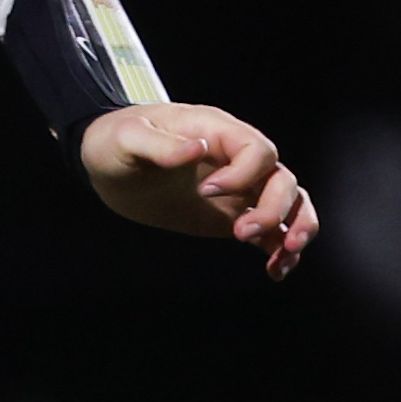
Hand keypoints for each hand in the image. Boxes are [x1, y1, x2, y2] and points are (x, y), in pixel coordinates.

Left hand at [78, 103, 317, 279]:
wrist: (106, 165)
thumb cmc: (115, 141)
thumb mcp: (127, 138)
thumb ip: (160, 144)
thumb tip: (197, 148)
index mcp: (217, 131)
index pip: (257, 150)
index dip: (243, 173)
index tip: (206, 192)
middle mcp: (235, 159)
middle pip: (281, 179)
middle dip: (272, 209)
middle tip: (240, 233)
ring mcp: (237, 189)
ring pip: (289, 203)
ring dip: (295, 228)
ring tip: (283, 255)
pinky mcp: (230, 215)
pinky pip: (271, 230)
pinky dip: (280, 250)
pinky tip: (274, 270)